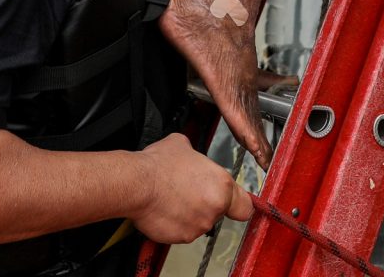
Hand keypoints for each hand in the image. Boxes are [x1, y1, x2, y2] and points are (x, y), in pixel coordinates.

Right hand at [130, 134, 252, 243]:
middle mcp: (214, 208)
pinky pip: (181, 231)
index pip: (245, 207)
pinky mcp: (180, 237)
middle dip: (205, 204)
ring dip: (189, 214)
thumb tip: (191, 156)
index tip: (233, 204)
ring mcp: (198, 225)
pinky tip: (164, 209)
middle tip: (189, 193)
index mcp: (222, 185)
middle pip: (218, 212)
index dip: (238, 204)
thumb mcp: (184, 145)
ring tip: (173, 198)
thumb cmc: (159, 165)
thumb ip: (197, 157)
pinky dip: (174, 223)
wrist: (138, 184)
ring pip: (199, 222)